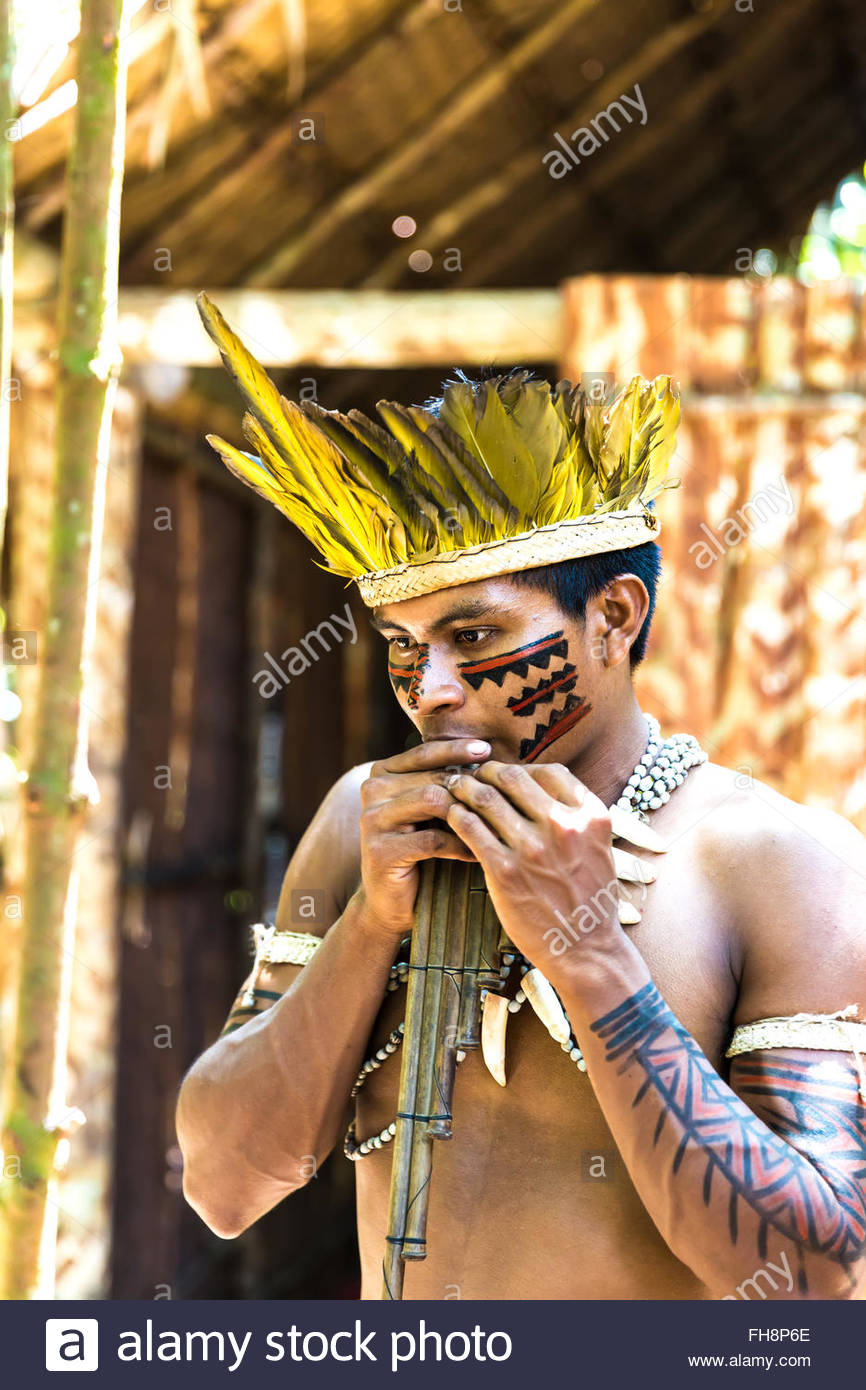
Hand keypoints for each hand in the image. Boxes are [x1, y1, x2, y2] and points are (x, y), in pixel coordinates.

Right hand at [357, 738, 489, 939]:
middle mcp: (372, 791)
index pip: (424, 753)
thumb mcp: (428, 810)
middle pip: (433, 777)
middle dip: (470, 786)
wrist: (389, 900)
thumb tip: (488, 757)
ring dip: (468, 814)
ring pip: (433, 801)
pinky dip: (460, 845)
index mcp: (381, 774)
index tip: (486, 749)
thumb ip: (444, 782)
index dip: (456, 749)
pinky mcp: (380, 850)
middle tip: (502, 795)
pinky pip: (433, 839)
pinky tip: (478, 853)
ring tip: (494, 823)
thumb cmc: (418, 850)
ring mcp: (373, 820)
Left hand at [443, 760, 621, 970]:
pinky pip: (470, 828)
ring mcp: (532, 848)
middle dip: (488, 772)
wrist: (585, 949)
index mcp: (590, 815)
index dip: (523, 768)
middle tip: (473, 775)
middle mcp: (563, 825)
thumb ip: (576, 816)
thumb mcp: (599, 847)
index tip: (507, 773)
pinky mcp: (504, 871)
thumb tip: (542, 787)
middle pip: (513, 777)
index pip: (549, 772)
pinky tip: (452, 815)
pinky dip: (457, 815)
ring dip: (465, 788)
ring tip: (454, 788)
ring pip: (486, 797)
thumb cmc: (589, 899)